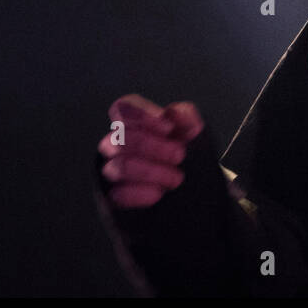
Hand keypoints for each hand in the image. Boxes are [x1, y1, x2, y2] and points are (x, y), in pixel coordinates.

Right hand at [98, 94, 204, 208]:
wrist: (195, 195)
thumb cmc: (189, 159)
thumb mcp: (194, 134)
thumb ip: (186, 116)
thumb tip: (172, 112)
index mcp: (134, 125)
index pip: (123, 108)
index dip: (142, 115)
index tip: (168, 128)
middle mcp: (117, 146)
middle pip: (122, 138)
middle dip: (154, 147)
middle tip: (180, 155)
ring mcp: (112, 172)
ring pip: (121, 166)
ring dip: (151, 171)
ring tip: (175, 178)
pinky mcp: (112, 199)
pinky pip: (118, 194)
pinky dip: (141, 193)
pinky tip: (158, 193)